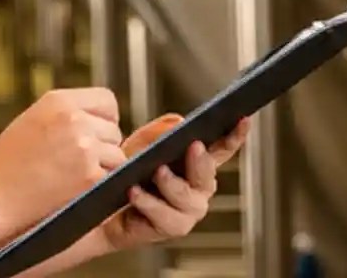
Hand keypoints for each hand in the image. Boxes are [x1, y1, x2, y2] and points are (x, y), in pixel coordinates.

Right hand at [0, 88, 126, 228]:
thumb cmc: (7, 163)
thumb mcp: (34, 119)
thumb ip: (67, 113)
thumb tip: (100, 119)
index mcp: (58, 101)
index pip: (107, 100)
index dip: (104, 118)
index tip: (95, 132)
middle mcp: (74, 119)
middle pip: (113, 130)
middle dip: (102, 145)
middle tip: (76, 161)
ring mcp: (84, 148)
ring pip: (116, 155)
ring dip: (103, 167)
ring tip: (72, 175)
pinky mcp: (90, 176)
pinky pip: (111, 178)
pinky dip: (98, 186)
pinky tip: (73, 188)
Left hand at [100, 116, 250, 251]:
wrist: (102, 205)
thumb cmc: (125, 172)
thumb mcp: (141, 144)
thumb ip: (160, 132)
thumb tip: (179, 122)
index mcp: (197, 164)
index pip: (221, 148)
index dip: (235, 134)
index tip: (243, 118)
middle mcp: (198, 188)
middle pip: (207, 174)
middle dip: (201, 161)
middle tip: (194, 146)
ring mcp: (188, 210)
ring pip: (188, 198)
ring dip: (172, 183)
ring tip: (157, 171)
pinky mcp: (171, 227)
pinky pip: (165, 216)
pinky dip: (149, 202)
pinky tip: (135, 191)